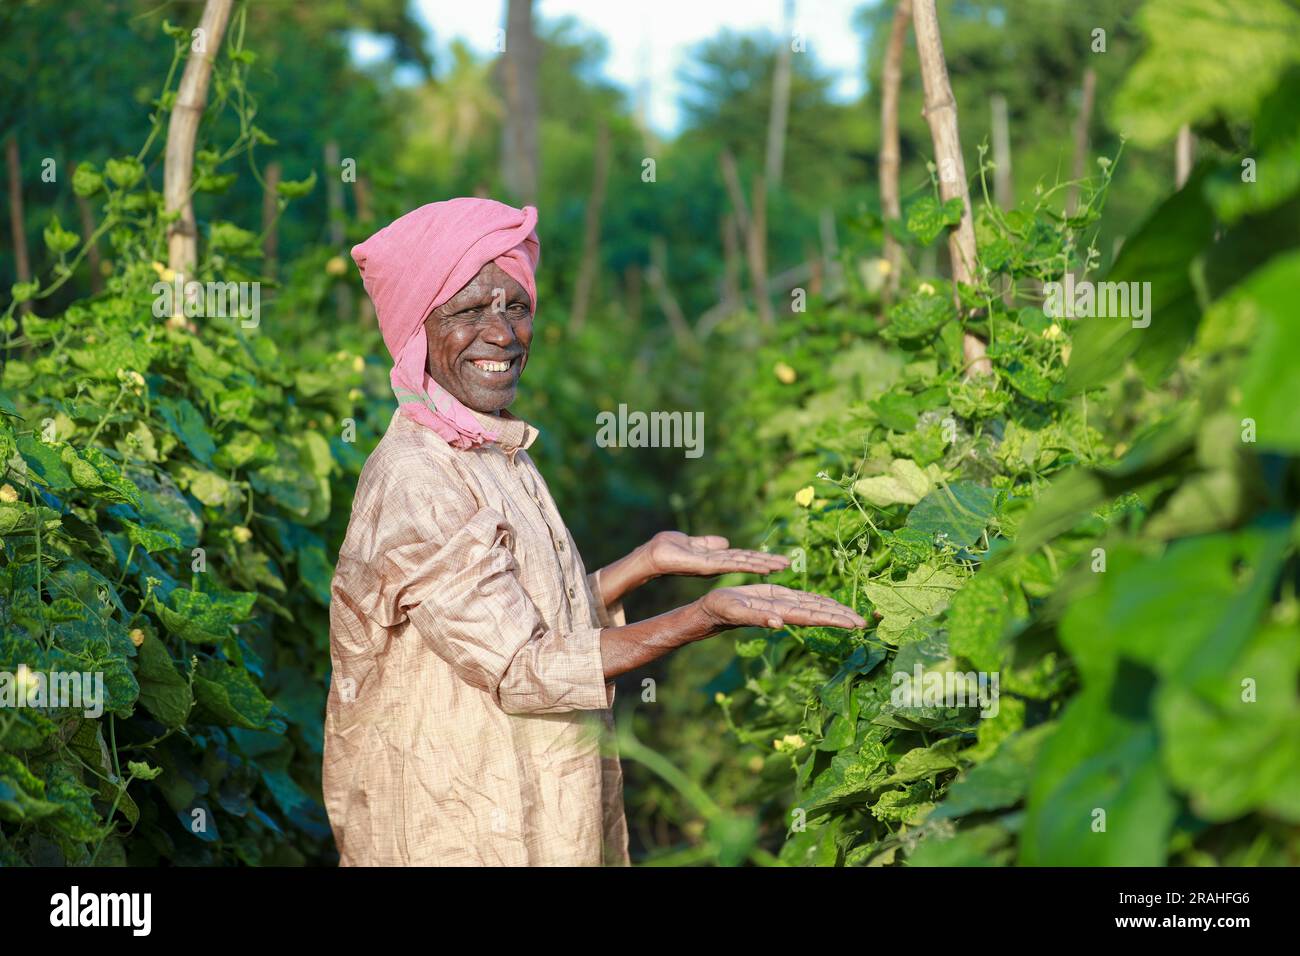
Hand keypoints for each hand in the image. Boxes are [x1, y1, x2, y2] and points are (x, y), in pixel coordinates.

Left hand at [644, 531, 789, 578]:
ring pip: (742, 564)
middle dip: (766, 562)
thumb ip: (707, 544)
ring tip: (781, 564)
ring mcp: (713, 565)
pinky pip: (732, 564)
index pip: (739, 558)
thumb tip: (725, 543)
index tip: (775, 559)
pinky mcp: (707, 566)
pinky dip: (748, 565)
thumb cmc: (666, 548)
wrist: (651, 554)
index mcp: (713, 558)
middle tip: (787, 562)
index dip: (757, 559)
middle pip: (745, 562)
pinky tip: (762, 565)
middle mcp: (716, 564)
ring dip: (762, 564)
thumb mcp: (691, 543)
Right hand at [697, 584, 866, 633]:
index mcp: (782, 613)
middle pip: (820, 613)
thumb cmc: (721, 611)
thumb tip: (779, 623)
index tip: (856, 624)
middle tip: (865, 622)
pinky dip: (817, 601)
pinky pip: (802, 599)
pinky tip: (826, 603)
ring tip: (853, 615)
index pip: (815, 617)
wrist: (711, 610)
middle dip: (842, 617)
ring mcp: (783, 604)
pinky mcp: (776, 596)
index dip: (836, 619)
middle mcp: (787, 610)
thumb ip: (758, 618)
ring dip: (833, 610)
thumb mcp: (737, 612)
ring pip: (814, 606)